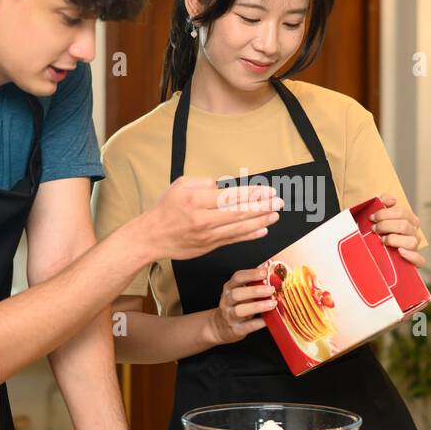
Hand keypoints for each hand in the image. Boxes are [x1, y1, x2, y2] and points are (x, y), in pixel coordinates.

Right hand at [141, 176, 282, 261]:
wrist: (152, 236)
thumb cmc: (167, 208)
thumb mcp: (181, 185)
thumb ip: (205, 182)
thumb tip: (226, 186)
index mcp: (196, 200)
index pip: (230, 195)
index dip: (251, 193)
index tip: (267, 190)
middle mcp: (202, 218)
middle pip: (238, 212)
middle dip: (261, 207)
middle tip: (278, 202)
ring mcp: (206, 235)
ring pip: (238, 228)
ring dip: (260, 221)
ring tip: (275, 214)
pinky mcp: (209, 247)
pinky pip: (233, 240)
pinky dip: (249, 235)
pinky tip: (262, 230)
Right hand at [204, 267, 276, 344]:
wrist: (220, 327)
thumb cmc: (235, 306)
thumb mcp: (240, 292)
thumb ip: (252, 285)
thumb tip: (273, 275)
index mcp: (229, 288)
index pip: (237, 278)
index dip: (251, 274)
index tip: (265, 272)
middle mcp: (227, 301)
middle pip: (237, 294)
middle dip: (255, 291)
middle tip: (271, 289)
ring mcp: (230, 316)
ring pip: (240, 310)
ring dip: (257, 306)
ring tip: (272, 304)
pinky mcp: (236, 329)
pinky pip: (248, 326)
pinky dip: (260, 322)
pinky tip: (270, 319)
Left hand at [370, 194, 424, 267]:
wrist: (371, 256)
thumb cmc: (375, 233)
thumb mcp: (376, 217)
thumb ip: (382, 203)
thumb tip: (392, 200)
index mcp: (409, 220)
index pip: (402, 212)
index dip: (385, 213)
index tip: (372, 218)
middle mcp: (413, 233)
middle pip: (404, 225)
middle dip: (386, 225)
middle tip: (374, 229)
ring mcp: (414, 248)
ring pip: (412, 241)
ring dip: (394, 239)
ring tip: (382, 240)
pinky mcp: (413, 263)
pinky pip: (420, 260)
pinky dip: (411, 256)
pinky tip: (399, 252)